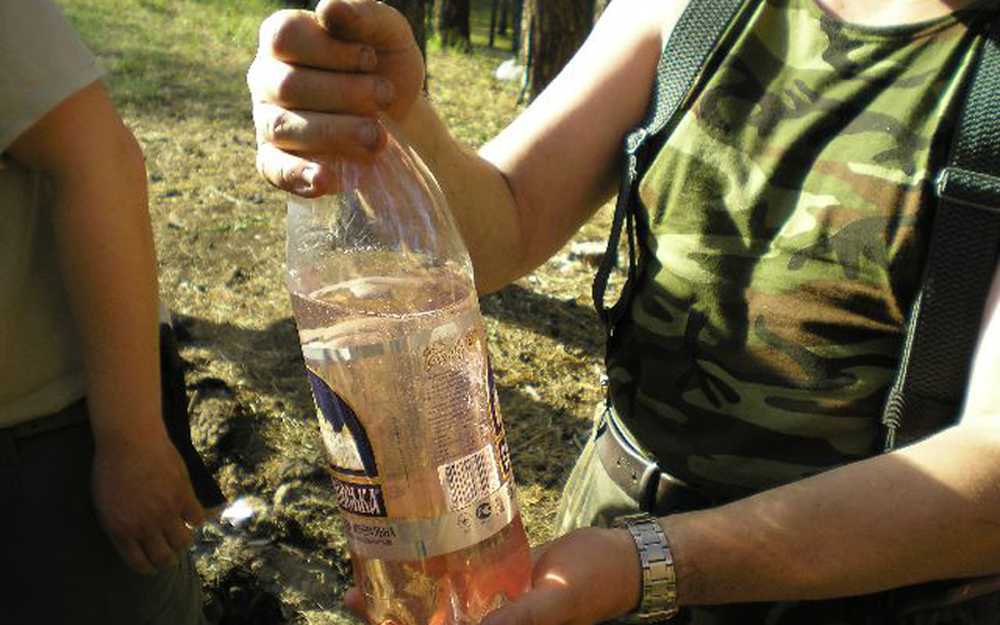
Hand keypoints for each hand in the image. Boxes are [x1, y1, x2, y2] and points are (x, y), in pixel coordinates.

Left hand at [91, 433, 205, 573]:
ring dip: (183, 541)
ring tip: (181, 534)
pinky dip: (195, 519)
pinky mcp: (184, 495)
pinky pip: (196, 518)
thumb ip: (120, 525)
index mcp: (121, 530)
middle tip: (170, 554)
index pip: (139, 563)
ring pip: (183, 542)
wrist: (130, 441)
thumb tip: (133, 538)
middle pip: (164, 557)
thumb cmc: (111, 469)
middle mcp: (145, 526)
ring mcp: (166, 511)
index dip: (148, 567)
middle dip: (167, 559)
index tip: (152, 565)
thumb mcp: (105, 504)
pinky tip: (191, 512)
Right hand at [247, 0, 425, 196]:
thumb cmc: (385, 66)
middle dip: (345, 94)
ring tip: (377, 137)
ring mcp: (267, 120)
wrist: (399, 116)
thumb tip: (329, 9)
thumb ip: (364, 15)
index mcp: (282, 36)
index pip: (285, 37)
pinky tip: (327, 179)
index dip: (331, 51)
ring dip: (335, 133)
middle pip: (288, 85)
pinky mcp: (275, 160)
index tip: (370, 59)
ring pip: (284, 127)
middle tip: (385, 97)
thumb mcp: (388, 34)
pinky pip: (274, 169)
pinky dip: (300, 175)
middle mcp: (266, 77)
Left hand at [342, 527, 639, 624]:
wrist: (620, 558)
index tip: (367, 616)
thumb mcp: (553, 603)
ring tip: (369, 577)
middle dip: (392, 616)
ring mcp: (493, 605)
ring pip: (440, 607)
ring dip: (407, 595)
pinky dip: (437, 576)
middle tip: (351, 594)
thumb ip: (516, 619)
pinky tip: (415, 556)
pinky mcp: (499, 579)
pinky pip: (461, 583)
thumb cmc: (594, 583)